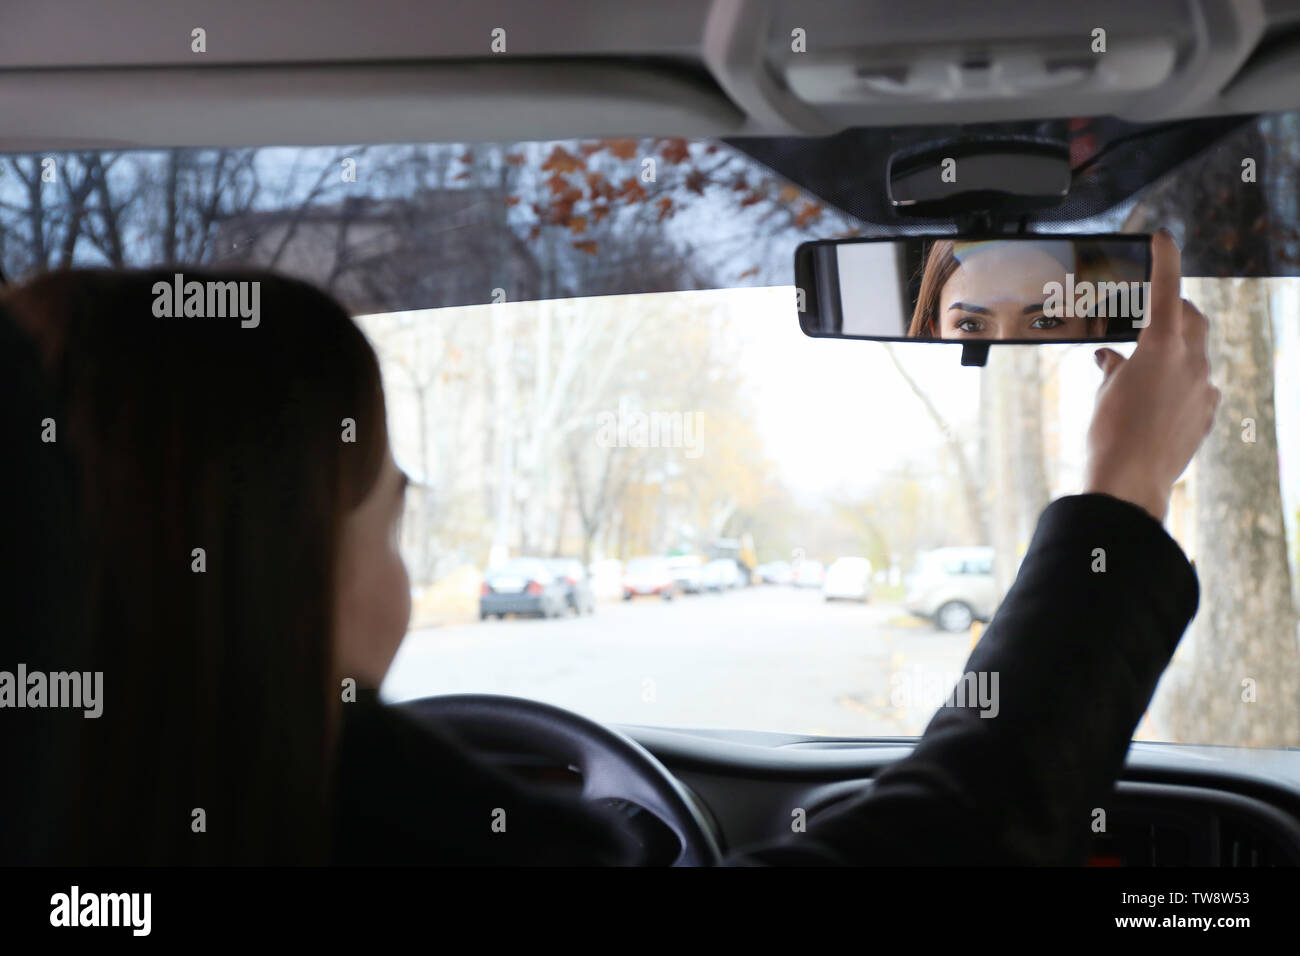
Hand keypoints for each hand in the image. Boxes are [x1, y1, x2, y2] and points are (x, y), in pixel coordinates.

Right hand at [1083, 230, 1220, 521]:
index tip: (1164, 238)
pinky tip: (1157, 402)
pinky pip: (1198, 388)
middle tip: (1153, 314)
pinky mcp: (1205, 416)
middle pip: (1192, 319)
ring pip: (1196, 355)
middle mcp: (1191, 362)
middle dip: (1176, 311)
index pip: (1168, 289)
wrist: (1130, 482)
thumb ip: (1113, 368)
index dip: (1165, 259)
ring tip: (1144, 369)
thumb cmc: (1109, 434)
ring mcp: (1203, 390)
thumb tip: (1110, 358)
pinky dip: (1180, 385)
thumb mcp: (1103, 393)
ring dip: (1175, 352)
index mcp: (1163, 347)